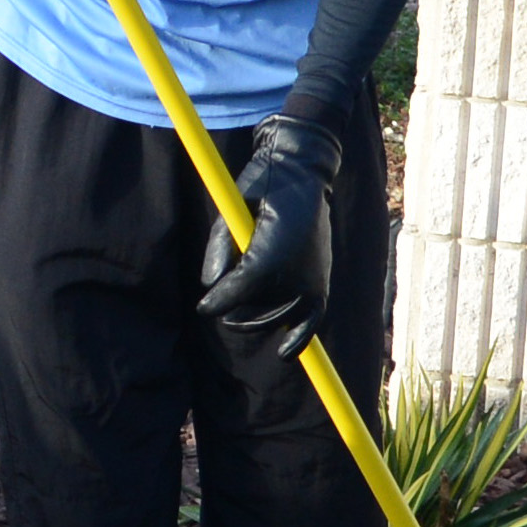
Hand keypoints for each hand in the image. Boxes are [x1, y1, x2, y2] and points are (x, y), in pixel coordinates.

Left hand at [198, 113, 333, 360]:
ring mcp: (311, 279)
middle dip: (235, 311)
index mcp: (268, 256)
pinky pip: (312, 318)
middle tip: (220, 305)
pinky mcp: (321, 281)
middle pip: (256, 310)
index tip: (205, 307)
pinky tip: (286, 352)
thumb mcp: (230, 212)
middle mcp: (293, 273)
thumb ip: (217, 250)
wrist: (303, 173)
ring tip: (243, 312)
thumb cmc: (262, 188)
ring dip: (260, 317)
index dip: (217, 303)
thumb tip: (209, 287)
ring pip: (279, 315)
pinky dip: (300, 336)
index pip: (236, 294)